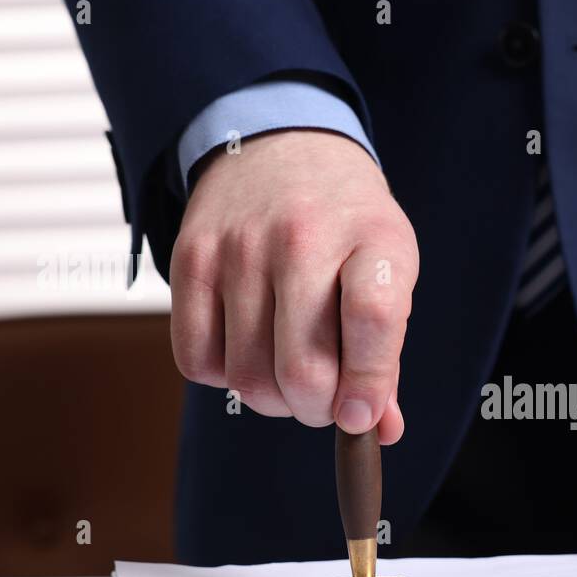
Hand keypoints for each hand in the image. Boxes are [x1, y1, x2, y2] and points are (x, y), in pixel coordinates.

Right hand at [169, 129, 417, 441]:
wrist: (281, 146)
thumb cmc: (344, 223)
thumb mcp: (387, 268)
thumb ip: (385, 353)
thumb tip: (379, 429)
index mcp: (371, 240)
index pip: (372, 320)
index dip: (367, 384)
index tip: (360, 416)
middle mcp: (303, 239)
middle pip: (302, 369)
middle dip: (316, 409)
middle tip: (323, 399)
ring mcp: (240, 247)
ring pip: (248, 377)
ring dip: (271, 399)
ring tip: (286, 374)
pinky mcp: (190, 259)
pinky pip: (196, 360)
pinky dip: (223, 377)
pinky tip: (246, 350)